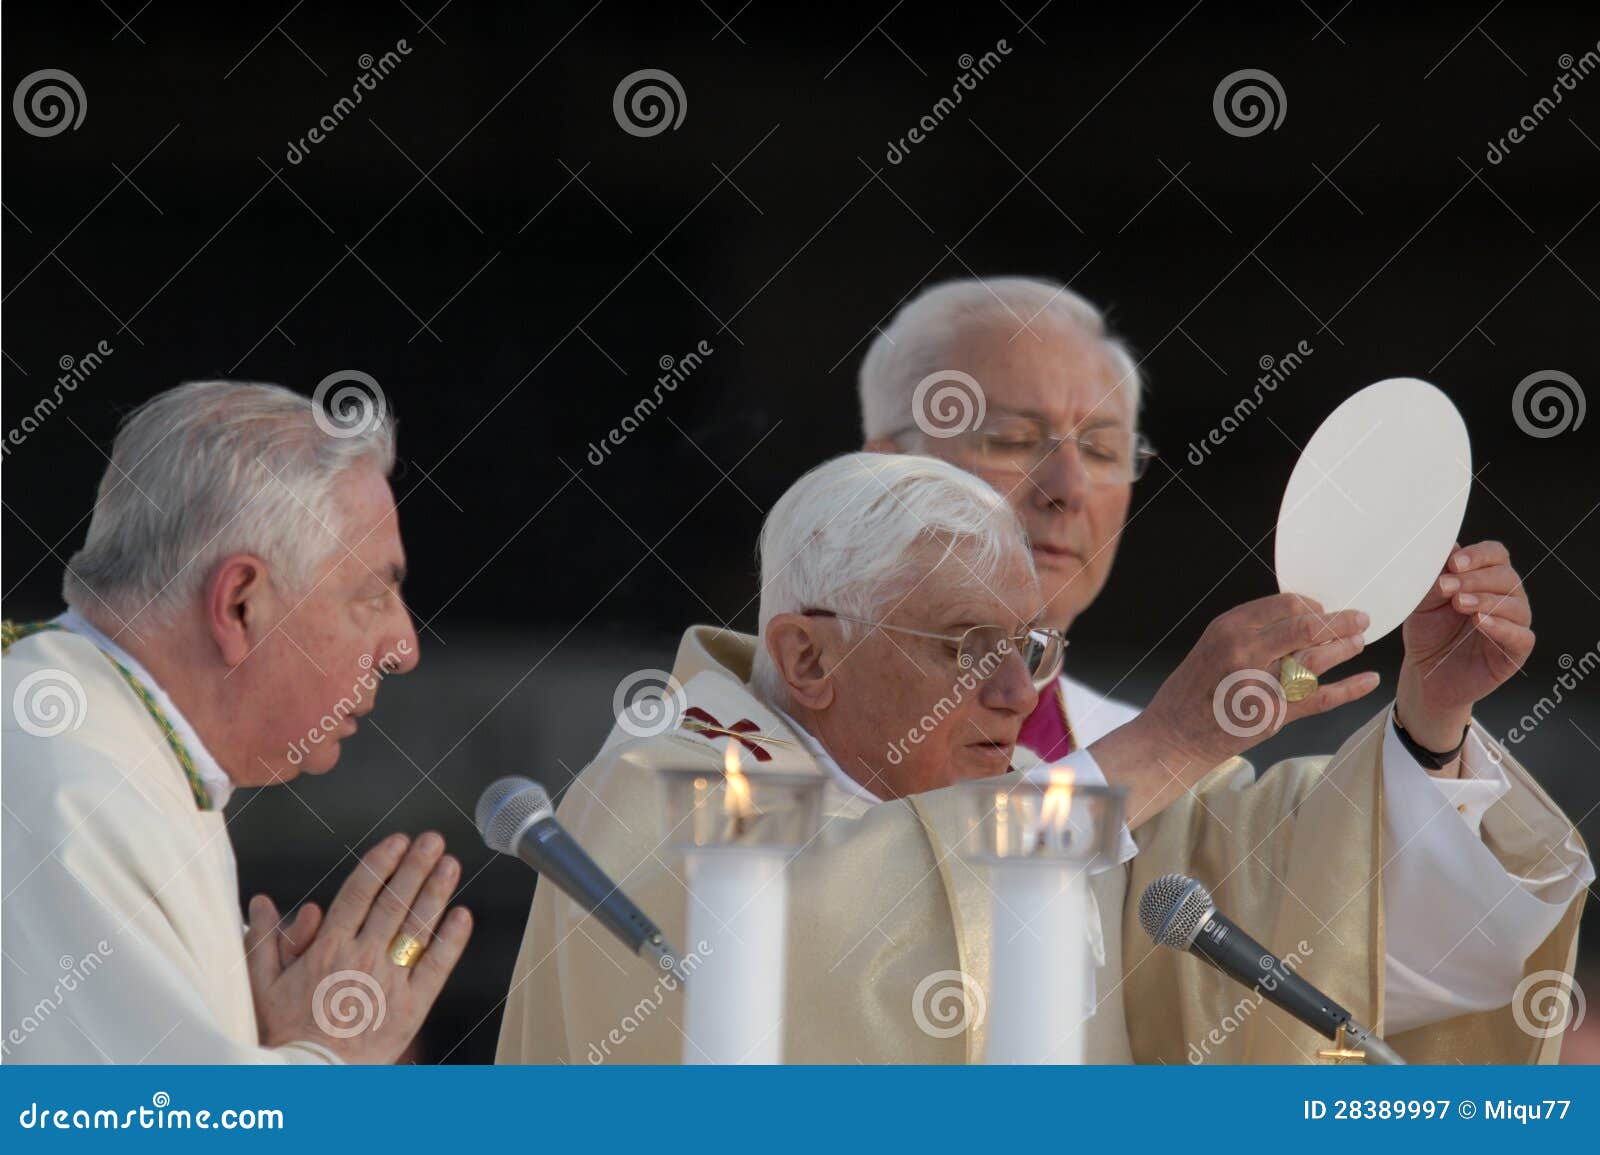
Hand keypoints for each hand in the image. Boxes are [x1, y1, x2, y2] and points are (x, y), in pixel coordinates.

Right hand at [244, 832, 472, 1063]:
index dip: (380, 863)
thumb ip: (265, 940)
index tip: (397, 841)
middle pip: (394, 902)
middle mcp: (361, 958)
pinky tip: (462, 916)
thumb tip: (262, 903)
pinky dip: (451, 940)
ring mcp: (389, 982)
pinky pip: (436, 967)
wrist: (307, 1079)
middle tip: (433, 840)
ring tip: (451, 865)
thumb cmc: (283, 1035)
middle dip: (415, 866)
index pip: (360, 893)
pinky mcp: (410, 1007)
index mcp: (327, 949)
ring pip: (417, 926)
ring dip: (436, 892)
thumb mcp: (262, 986)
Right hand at [1134, 592, 1378, 771]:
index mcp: (1230, 628)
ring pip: (1317, 659)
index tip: (1324, 610)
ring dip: (1345, 648)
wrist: (1175, 733)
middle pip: (1307, 627)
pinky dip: (1350, 688)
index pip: (1286, 604)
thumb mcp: (1214, 643)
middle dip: (1340, 621)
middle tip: (1360, 618)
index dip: (1313, 605)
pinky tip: (1369, 680)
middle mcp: (1246, 652)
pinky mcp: (1274, 715)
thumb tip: (1298, 616)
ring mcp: (1261, 684)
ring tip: (1360, 642)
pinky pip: (1321, 697)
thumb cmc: (1195, 687)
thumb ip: (1252, 630)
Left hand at [1397, 540, 1532, 751]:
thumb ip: (1435, 577)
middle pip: (1505, 577)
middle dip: (1475, 579)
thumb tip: (1446, 548)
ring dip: (1487, 601)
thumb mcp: (1423, 602)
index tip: (1454, 563)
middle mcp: (1504, 597)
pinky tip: (1480, 621)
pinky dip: (1501, 627)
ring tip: (1460, 604)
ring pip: (1515, 604)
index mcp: (1484, 579)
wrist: (1425, 674)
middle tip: (1448, 587)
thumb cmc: (1427, 634)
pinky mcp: (1516, 651)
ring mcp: (1513, 624)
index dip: (1478, 555)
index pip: (1495, 555)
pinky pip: (1520, 635)